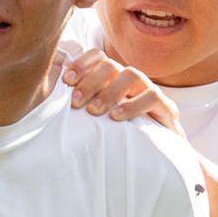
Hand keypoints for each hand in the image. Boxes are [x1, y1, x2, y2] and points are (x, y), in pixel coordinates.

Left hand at [61, 48, 182, 133]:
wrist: (154, 158)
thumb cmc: (116, 136)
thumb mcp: (93, 119)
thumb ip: (78, 104)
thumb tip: (50, 92)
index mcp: (113, 79)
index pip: (98, 57)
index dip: (82, 64)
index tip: (66, 80)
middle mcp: (132, 81)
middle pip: (111, 66)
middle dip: (91, 81)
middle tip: (76, 102)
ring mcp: (150, 92)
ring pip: (132, 75)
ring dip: (110, 91)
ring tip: (94, 111)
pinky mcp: (167, 108)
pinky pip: (153, 96)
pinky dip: (132, 105)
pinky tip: (116, 116)